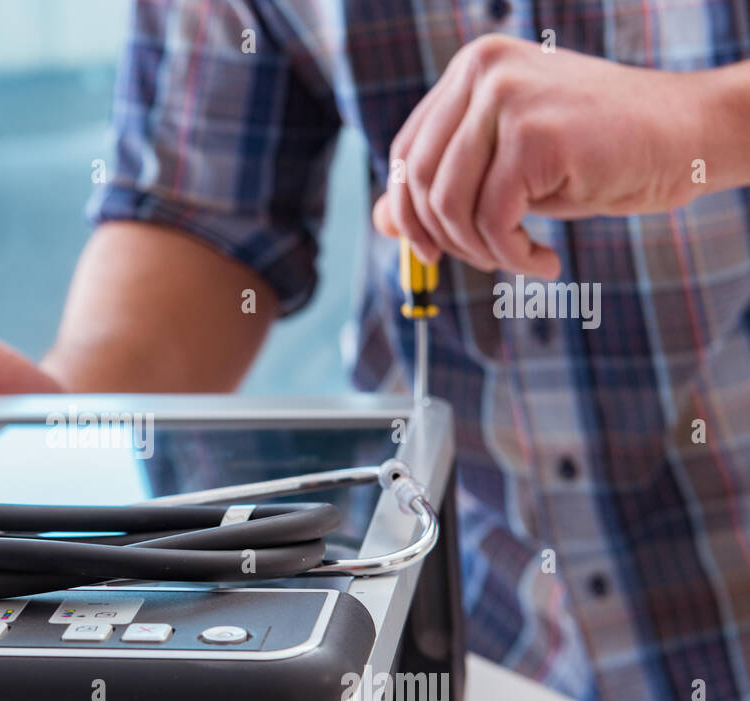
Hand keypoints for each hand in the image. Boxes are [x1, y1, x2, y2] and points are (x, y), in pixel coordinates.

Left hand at [371, 34, 708, 277]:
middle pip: (421, 182)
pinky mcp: (535, 134)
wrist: (689, 136)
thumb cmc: (598, 154)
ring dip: (482, 251)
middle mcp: (482, 72)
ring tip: (520, 259)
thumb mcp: (508, 168)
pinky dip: (513, 256)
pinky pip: (493, 220)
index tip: (430, 252)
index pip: (408, 153)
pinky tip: (545, 261)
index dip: (408, 213)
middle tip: (487, 260)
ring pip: (451, 205)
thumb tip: (380, 220)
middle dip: (445, 238)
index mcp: (471, 70)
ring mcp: (507, 97)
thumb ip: (446, 185)